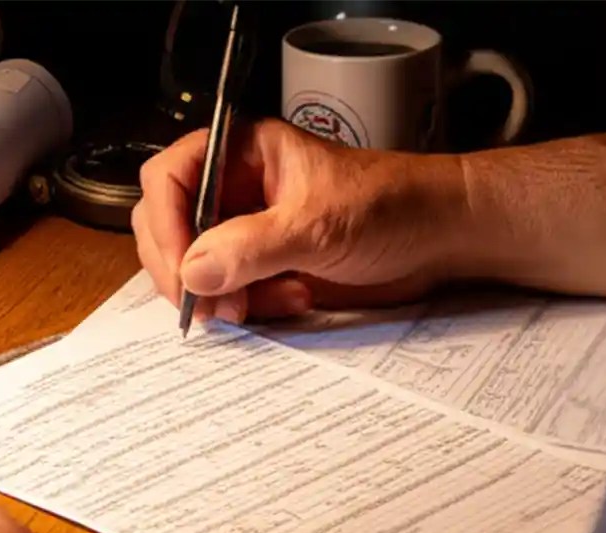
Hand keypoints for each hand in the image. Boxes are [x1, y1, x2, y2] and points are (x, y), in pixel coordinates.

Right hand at [131, 118, 474, 323]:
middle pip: (169, 225)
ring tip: (256, 306)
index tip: (185, 269)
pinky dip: (251, 306)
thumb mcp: (317, 225)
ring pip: (196, 267)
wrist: (438, 237)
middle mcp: (236, 187)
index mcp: (241, 151)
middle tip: (207, 306)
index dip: (166, 224)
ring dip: (221, 295)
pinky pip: (230, 292)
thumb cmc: (389, 205)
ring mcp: (248, 228)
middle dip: (185, 269)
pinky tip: (294, 299)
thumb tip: (193, 272)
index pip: (169, 178)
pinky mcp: (265, 265)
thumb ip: (251, 247)